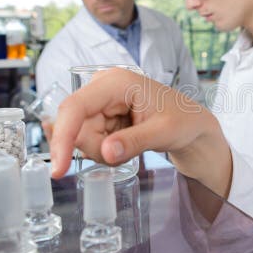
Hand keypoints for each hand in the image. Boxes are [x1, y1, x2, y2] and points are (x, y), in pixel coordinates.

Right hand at [49, 68, 230, 196]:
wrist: (193, 128)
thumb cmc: (185, 122)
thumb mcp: (164, 132)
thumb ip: (134, 142)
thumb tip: (106, 152)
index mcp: (116, 82)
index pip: (75, 108)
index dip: (62, 137)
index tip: (59, 169)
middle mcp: (103, 88)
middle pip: (76, 128)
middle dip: (97, 149)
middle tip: (128, 153)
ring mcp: (101, 103)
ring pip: (82, 138)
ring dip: (104, 152)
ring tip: (134, 146)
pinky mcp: (102, 116)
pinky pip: (91, 142)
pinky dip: (107, 151)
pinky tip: (126, 145)